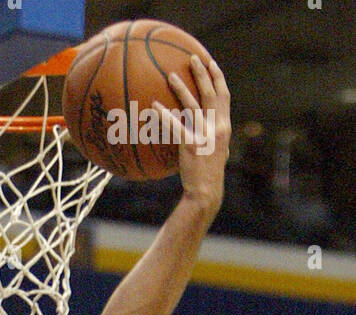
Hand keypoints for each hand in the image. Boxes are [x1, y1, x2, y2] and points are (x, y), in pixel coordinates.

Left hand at [155, 55, 230, 211]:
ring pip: (193, 105)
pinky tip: (155, 106)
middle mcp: (217, 127)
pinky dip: (165, 115)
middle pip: (211, 93)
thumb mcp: (218, 151)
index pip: (224, 95)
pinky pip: (176, 126)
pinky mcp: (191, 146)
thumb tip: (206, 125)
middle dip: (202, 72)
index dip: (218, 77)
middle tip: (192, 57)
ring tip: (170, 75)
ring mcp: (204, 136)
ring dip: (182, 88)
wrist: (206, 191)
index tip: (211, 62)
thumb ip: (214, 134)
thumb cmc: (209, 173)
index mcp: (224, 126)